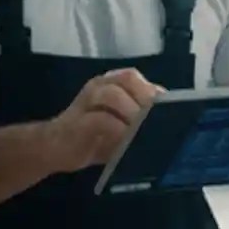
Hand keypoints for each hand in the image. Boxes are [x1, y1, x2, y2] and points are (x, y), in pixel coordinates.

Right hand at [42, 68, 162, 172]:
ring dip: (133, 113)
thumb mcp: (122, 131)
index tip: (177, 112)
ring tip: (146, 132)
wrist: (51, 148)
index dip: (159, 94)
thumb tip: (171, 131)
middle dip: (148, 99)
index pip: (140, 80)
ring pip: (113, 95)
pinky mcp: (77, 121)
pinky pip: (100, 120)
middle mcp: (100, 86)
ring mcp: (86, 101)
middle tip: (163, 120)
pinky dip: (118, 131)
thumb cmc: (92, 139)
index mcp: (113, 85)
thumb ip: (141, 125)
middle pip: (128, 79)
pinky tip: (128, 143)